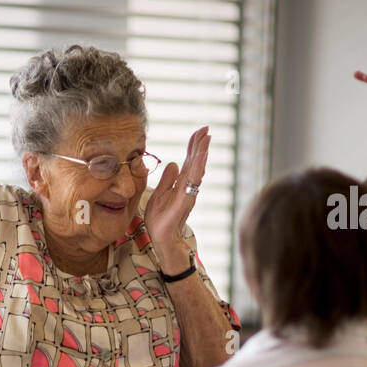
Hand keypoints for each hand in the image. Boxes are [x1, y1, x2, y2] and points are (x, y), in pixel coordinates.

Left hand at [145, 125, 208, 260]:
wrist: (162, 238)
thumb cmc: (160, 219)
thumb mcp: (159, 194)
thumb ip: (167, 179)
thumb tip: (174, 163)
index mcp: (181, 183)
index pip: (189, 160)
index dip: (194, 146)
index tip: (200, 131)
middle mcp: (188, 186)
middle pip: (196, 161)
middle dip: (201, 144)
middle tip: (207, 128)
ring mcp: (188, 192)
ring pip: (197, 168)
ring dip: (202, 153)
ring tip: (207, 138)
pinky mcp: (185, 199)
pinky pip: (192, 181)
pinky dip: (197, 168)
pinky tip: (201, 157)